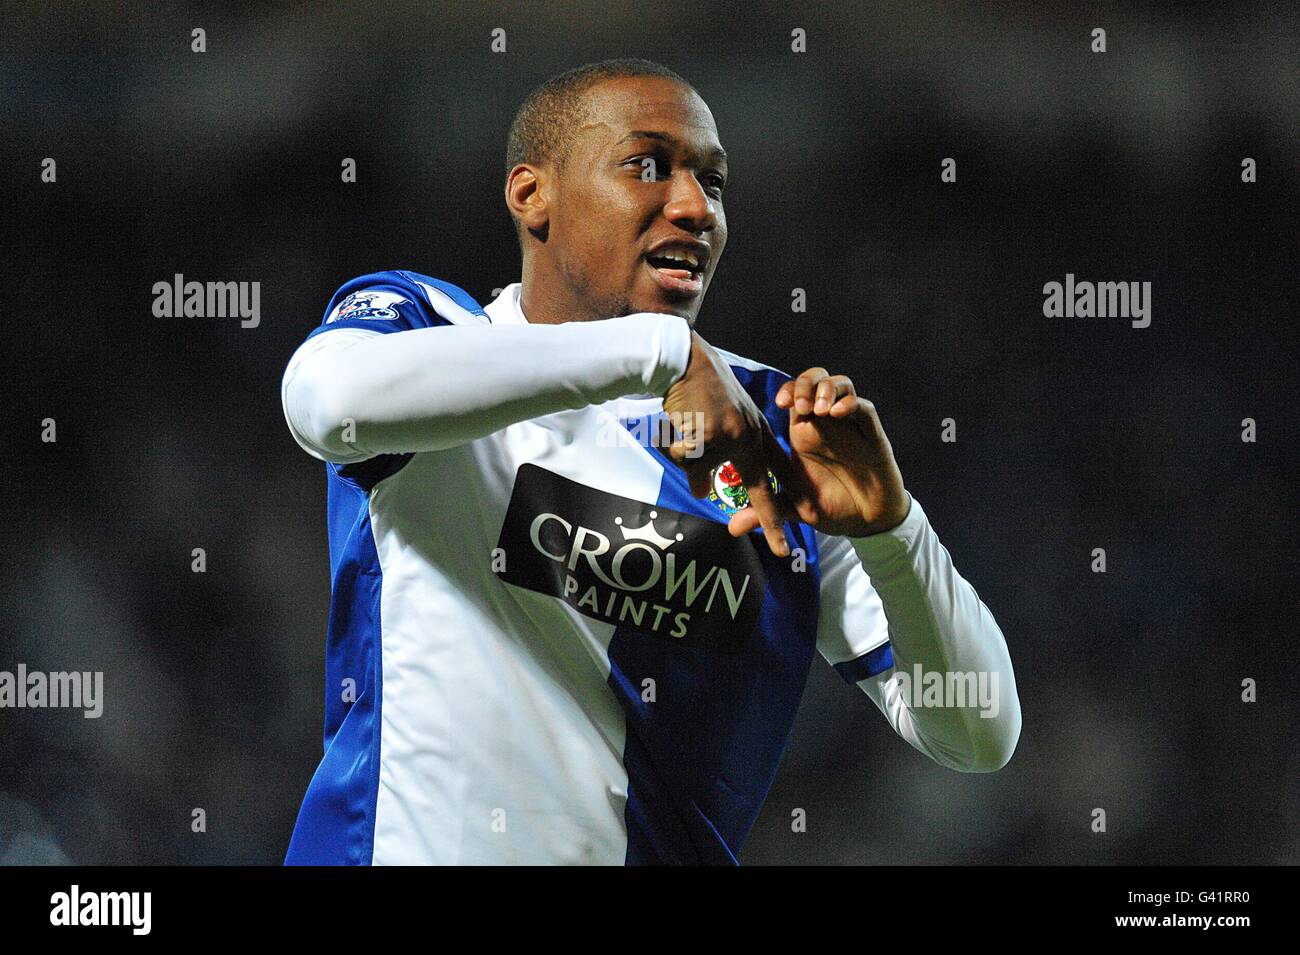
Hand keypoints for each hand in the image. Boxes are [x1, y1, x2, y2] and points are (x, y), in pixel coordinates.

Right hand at [662, 331, 796, 555]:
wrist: (685, 362)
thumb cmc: (700, 392)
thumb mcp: (717, 424)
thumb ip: (714, 462)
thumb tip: (702, 494)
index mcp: (756, 432)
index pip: (780, 470)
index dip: (794, 493)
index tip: (810, 517)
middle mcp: (748, 436)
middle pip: (758, 488)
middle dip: (771, 522)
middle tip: (783, 551)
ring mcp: (730, 435)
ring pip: (700, 470)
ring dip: (685, 455)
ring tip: (685, 427)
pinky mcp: (708, 433)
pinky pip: (684, 457)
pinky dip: (674, 445)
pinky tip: (678, 423)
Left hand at [730, 367, 910, 538]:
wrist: (867, 520)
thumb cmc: (831, 508)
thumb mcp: (795, 509)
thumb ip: (766, 512)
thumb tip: (732, 527)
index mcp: (804, 432)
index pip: (793, 396)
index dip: (787, 391)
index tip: (779, 403)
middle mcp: (826, 422)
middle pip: (815, 379)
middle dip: (805, 384)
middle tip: (798, 405)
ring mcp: (849, 424)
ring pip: (840, 385)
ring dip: (827, 390)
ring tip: (819, 410)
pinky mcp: (871, 432)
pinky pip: (863, 406)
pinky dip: (850, 404)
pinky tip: (838, 414)